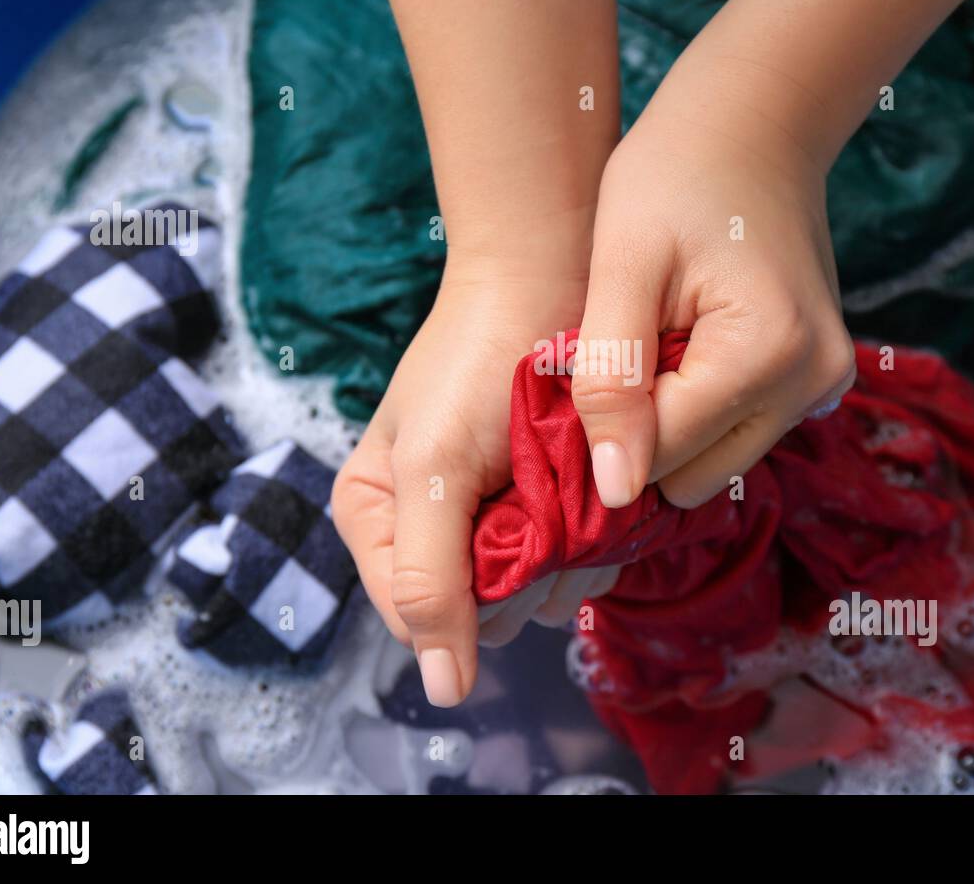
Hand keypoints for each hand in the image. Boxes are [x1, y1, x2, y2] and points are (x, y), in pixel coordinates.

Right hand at [332, 269, 618, 706]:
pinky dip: (595, 539)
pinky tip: (596, 494)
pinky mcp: (549, 506)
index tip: (502, 530)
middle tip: (540, 502)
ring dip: (567, 556)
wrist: (542, 281)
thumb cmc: (473, 365)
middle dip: (523, 572)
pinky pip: (576, 562)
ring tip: (568, 486)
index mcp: (377, 520)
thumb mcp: (432, 469)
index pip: (422, 618)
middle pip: (485, 613)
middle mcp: (433, 530)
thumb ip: (428, 579)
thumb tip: (443, 693)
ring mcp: (495, 520)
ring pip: (539, 594)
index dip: (469, 595)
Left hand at [573, 79, 855, 510]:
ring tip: (650, 344)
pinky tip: (678, 348)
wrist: (752, 124)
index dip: (601, 430)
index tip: (572, 379)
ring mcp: (823, 387)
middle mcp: (814, 384)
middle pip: (691, 475)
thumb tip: (614, 492)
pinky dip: (696, 410)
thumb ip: (612, 379)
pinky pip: (734, 434)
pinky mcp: (814, 383)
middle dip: (638, 433)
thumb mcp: (622, 265)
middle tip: (614, 354)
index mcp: (770, 352)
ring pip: (712, 463)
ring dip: (667, 423)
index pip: (661, 454)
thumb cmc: (675, 175)